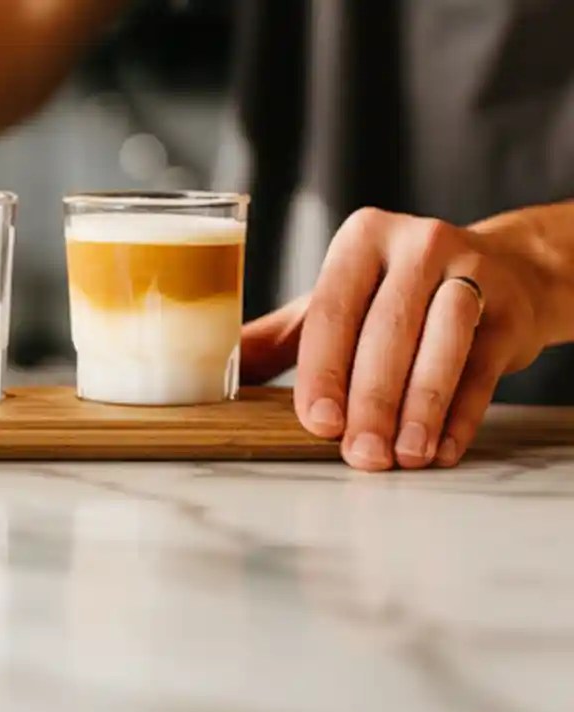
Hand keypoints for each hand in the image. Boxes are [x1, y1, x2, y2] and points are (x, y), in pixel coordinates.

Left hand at [241, 207, 551, 470]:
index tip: (318, 422)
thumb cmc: (396, 294)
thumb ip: (281, 337)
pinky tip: (442, 448)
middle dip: (372, 399)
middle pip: (388, 330)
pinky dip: (462, 413)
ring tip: (403, 457)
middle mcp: (417, 244)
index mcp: (361, 239)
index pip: (334, 310)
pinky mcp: (511, 309)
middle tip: (359, 454)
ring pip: (443, 343)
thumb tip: (216, 372)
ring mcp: (472, 271)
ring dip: (420, 407)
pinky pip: (482, 366)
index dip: (324, 370)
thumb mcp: (337, 301)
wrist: (504, 271)